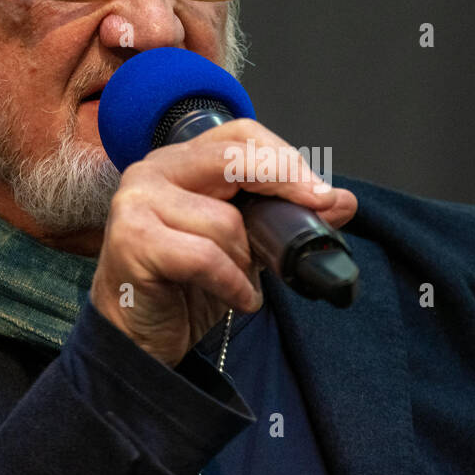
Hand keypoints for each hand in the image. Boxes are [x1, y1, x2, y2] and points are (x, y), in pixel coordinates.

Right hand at [90, 118, 357, 366]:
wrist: (139, 339)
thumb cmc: (186, 285)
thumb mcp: (246, 245)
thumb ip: (286, 218)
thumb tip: (343, 201)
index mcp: (180, 162)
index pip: (239, 136)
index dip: (285, 159)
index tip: (322, 194)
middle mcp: (152, 171)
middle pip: (233, 160)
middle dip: (284, 186)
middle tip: (317, 215)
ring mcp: (136, 203)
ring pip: (225, 221)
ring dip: (247, 261)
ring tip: (241, 284)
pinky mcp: (132, 241)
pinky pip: (207, 256)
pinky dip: (233, 284)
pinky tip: (237, 299)